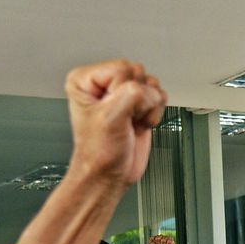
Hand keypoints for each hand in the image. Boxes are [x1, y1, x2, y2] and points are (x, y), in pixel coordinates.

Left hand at [66, 61, 167, 186]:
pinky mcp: (139, 103)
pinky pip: (159, 95)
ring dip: (147, 107)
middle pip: (138, 73)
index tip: (114, 112)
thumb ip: (131, 95)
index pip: (122, 68)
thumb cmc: (99, 152)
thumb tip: (148, 90)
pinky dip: (155, 112)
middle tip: (124, 118)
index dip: (123, 92)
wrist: (109, 174)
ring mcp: (122, 93)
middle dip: (138, 100)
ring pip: (151, 84)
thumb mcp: (110, 119)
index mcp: (86, 80)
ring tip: (130, 122)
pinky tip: (138, 124)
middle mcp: (104, 83)